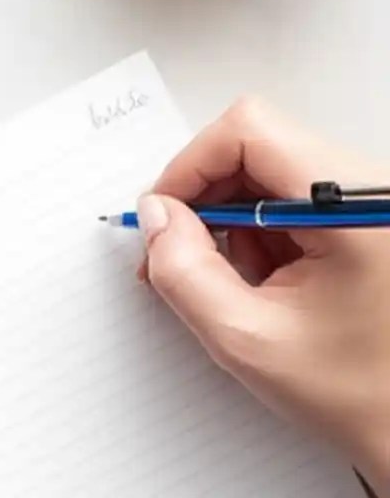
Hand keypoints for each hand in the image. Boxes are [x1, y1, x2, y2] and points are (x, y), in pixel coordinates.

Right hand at [138, 97, 389, 492]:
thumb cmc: (362, 395)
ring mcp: (372, 202)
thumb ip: (186, 272)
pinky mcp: (366, 218)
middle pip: (257, 144)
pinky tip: (267, 281)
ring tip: (240, 283)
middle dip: (206, 198)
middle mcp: (372, 190)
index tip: (165, 213)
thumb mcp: (248, 339)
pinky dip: (261, 233)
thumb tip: (156, 217)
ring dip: (234, 220)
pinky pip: (293, 197)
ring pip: (269, 170)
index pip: (250, 130)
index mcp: (357, 208)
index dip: (190, 165)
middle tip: (183, 253)